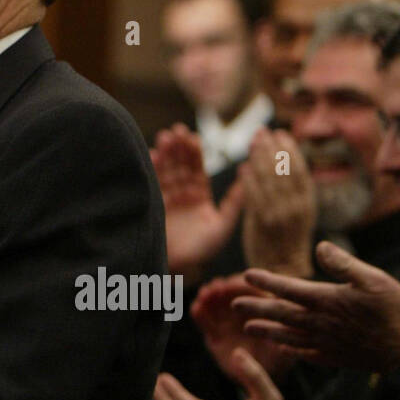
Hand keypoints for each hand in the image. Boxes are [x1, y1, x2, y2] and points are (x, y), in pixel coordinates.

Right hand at [151, 124, 243, 276]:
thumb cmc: (203, 250)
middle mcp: (182, 196)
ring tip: (165, 137)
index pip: (197, 170)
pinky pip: (152, 183)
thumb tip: (249, 172)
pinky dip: (151, 169)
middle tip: (177, 130)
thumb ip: (235, 200)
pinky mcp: (153, 204)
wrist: (178, 268)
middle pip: (180, 166)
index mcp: (200, 198)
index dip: (194, 153)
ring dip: (165, 154)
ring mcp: (166, 200)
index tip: (193, 137)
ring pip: (165, 171)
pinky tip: (151, 154)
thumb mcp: (223, 224)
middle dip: (178, 149)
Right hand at [191, 274, 294, 380]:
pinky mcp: (214, 334)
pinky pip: (204, 321)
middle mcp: (241, 311)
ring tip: (203, 296)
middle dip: (220, 288)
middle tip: (214, 289)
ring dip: (207, 297)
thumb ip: (276, 329)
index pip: (249, 291)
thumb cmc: (279, 360)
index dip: (238, 286)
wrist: (263, 381)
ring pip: (214, 304)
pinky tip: (196, 309)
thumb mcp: (283, 343)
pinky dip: (199, 314)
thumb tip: (272, 311)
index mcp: (259, 308)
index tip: (230, 285)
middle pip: (228, 293)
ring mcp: (226, 322)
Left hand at [235, 240, 399, 371]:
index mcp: (326, 300)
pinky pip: (305, 353)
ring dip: (266, 330)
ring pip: (288, 335)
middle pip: (281, 313)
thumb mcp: (374, 278)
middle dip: (256, 307)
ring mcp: (325, 342)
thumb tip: (319, 247)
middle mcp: (320, 322)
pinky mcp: (334, 358)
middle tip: (234, 304)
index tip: (246, 275)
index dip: (266, 281)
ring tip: (247, 327)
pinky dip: (290, 349)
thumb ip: (344, 263)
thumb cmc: (394, 312)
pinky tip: (282, 347)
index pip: (288, 288)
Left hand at [240, 129, 314, 276]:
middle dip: (272, 147)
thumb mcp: (296, 212)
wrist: (281, 268)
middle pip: (284, 169)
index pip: (300, 168)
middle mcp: (296, 207)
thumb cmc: (285, 238)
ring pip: (269, 179)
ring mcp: (279, 214)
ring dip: (259, 157)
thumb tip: (278, 159)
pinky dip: (248, 179)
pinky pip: (254, 195)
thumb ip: (289, 189)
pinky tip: (242, 167)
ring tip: (252, 142)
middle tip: (261, 130)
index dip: (290, 149)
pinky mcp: (262, 222)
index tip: (280, 133)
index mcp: (308, 202)